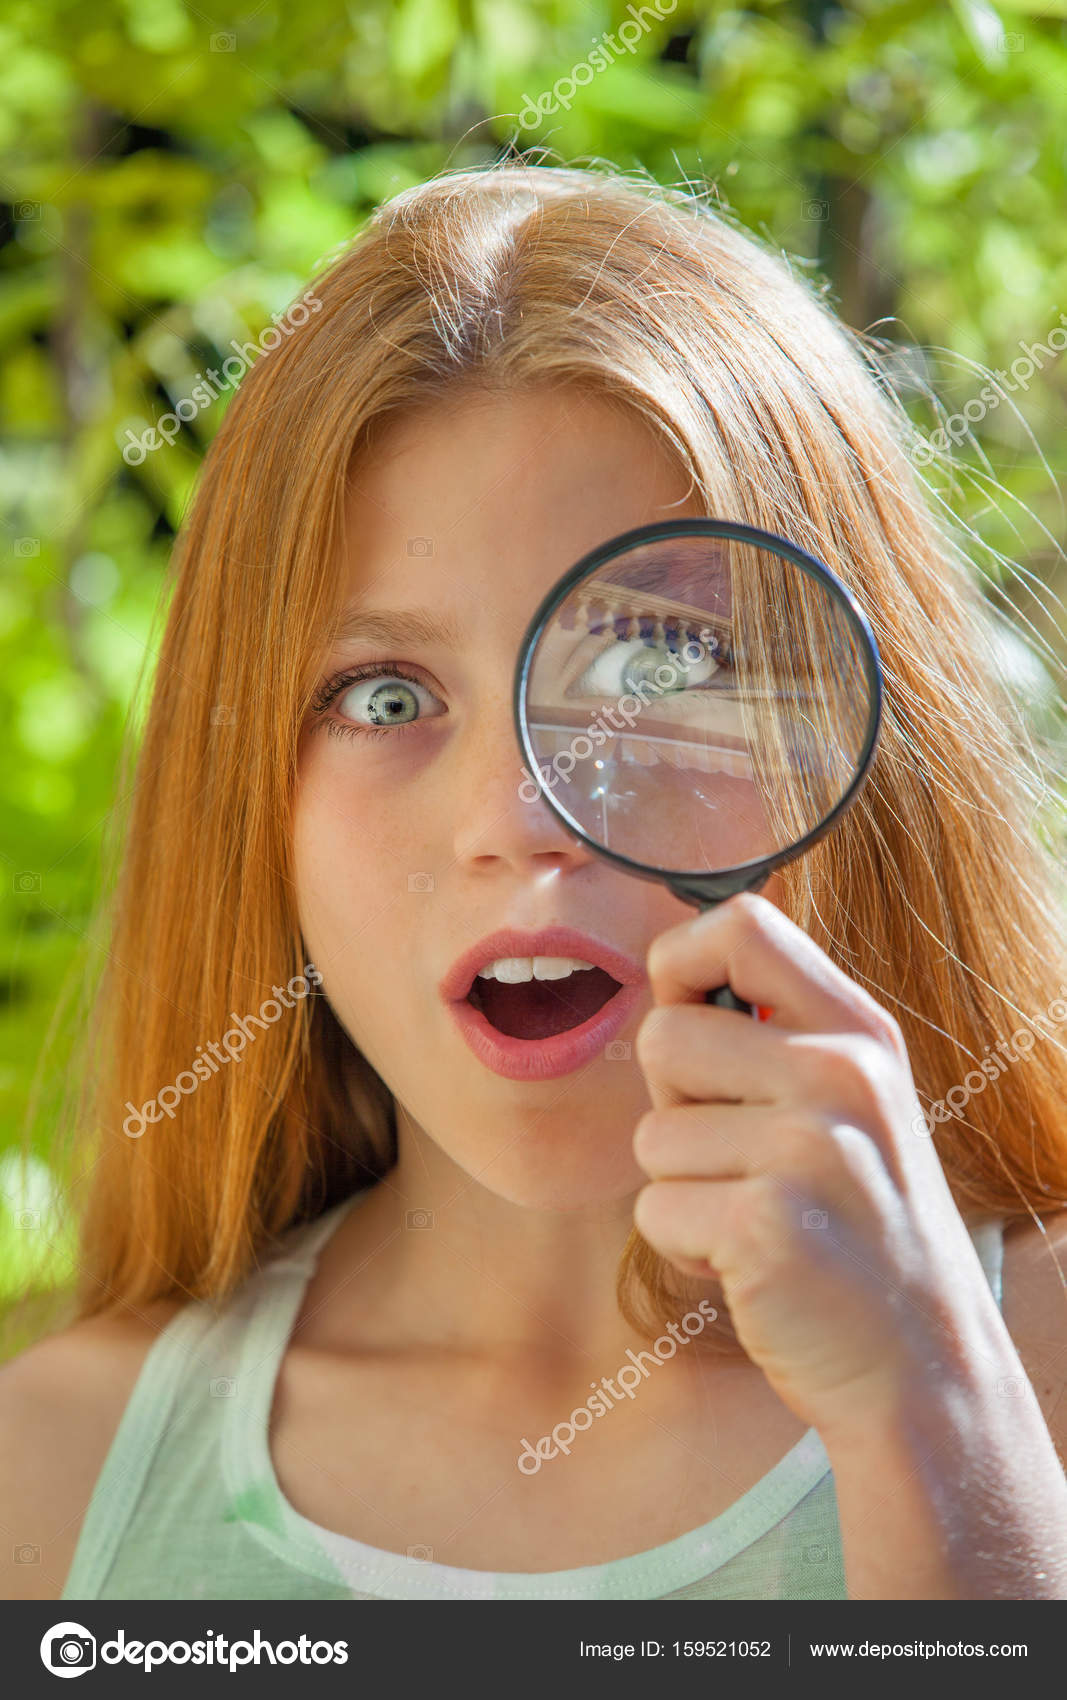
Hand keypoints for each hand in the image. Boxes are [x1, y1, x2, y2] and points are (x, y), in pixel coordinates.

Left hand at [631, 892, 1001, 1442]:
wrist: (924, 1366)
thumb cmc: (862, 1228)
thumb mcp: (854, 1106)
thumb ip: (782, 1037)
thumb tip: (674, 975)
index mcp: (858, 1033)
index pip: (742, 925)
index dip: (681, 962)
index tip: (690, 1017)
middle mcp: (839, 1076)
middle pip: (665, 1036)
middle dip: (674, 1107)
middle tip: (737, 1162)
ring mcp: (807, 1149)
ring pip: (651, 1136)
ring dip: (682, 1189)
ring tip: (757, 1221)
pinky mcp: (765, 1224)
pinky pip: (654, 1208)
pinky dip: (682, 1247)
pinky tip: (749, 1267)